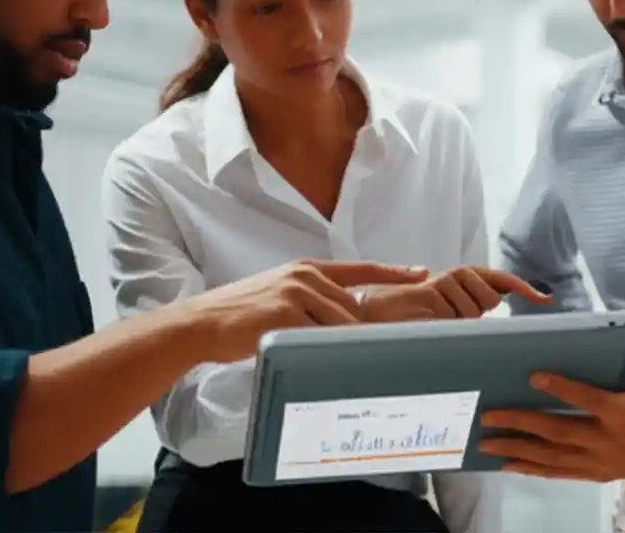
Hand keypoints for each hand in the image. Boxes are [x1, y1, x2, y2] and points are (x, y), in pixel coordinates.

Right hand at [183, 259, 429, 361]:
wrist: (204, 322)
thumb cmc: (241, 314)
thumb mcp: (280, 294)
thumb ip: (312, 299)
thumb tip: (343, 319)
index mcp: (307, 269)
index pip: (359, 269)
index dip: (392, 271)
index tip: (420, 272)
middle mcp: (306, 276)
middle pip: (353, 309)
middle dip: (354, 333)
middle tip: (342, 353)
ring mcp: (297, 292)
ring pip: (340, 325)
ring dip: (334, 344)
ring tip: (309, 354)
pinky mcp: (286, 312)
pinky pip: (319, 336)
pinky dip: (316, 349)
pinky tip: (300, 354)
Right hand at [359, 266, 550, 321]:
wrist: (381, 310)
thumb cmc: (419, 312)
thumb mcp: (452, 310)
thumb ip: (474, 305)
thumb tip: (499, 306)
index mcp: (466, 276)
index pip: (502, 280)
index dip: (525, 288)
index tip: (546, 298)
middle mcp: (459, 274)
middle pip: (490, 301)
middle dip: (476, 315)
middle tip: (450, 316)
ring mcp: (445, 281)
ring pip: (471, 313)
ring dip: (456, 323)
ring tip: (433, 317)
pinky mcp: (431, 290)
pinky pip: (451, 317)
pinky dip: (443, 325)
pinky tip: (426, 319)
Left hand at [477, 349, 624, 481]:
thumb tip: (609, 329)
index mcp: (624, 412)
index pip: (586, 399)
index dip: (560, 388)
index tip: (533, 376)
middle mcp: (608, 440)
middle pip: (557, 432)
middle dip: (520, 423)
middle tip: (488, 415)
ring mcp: (602, 461)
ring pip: (552, 457)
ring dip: (517, 449)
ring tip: (486, 443)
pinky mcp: (599, 473)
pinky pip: (560, 472)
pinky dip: (533, 469)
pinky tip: (509, 464)